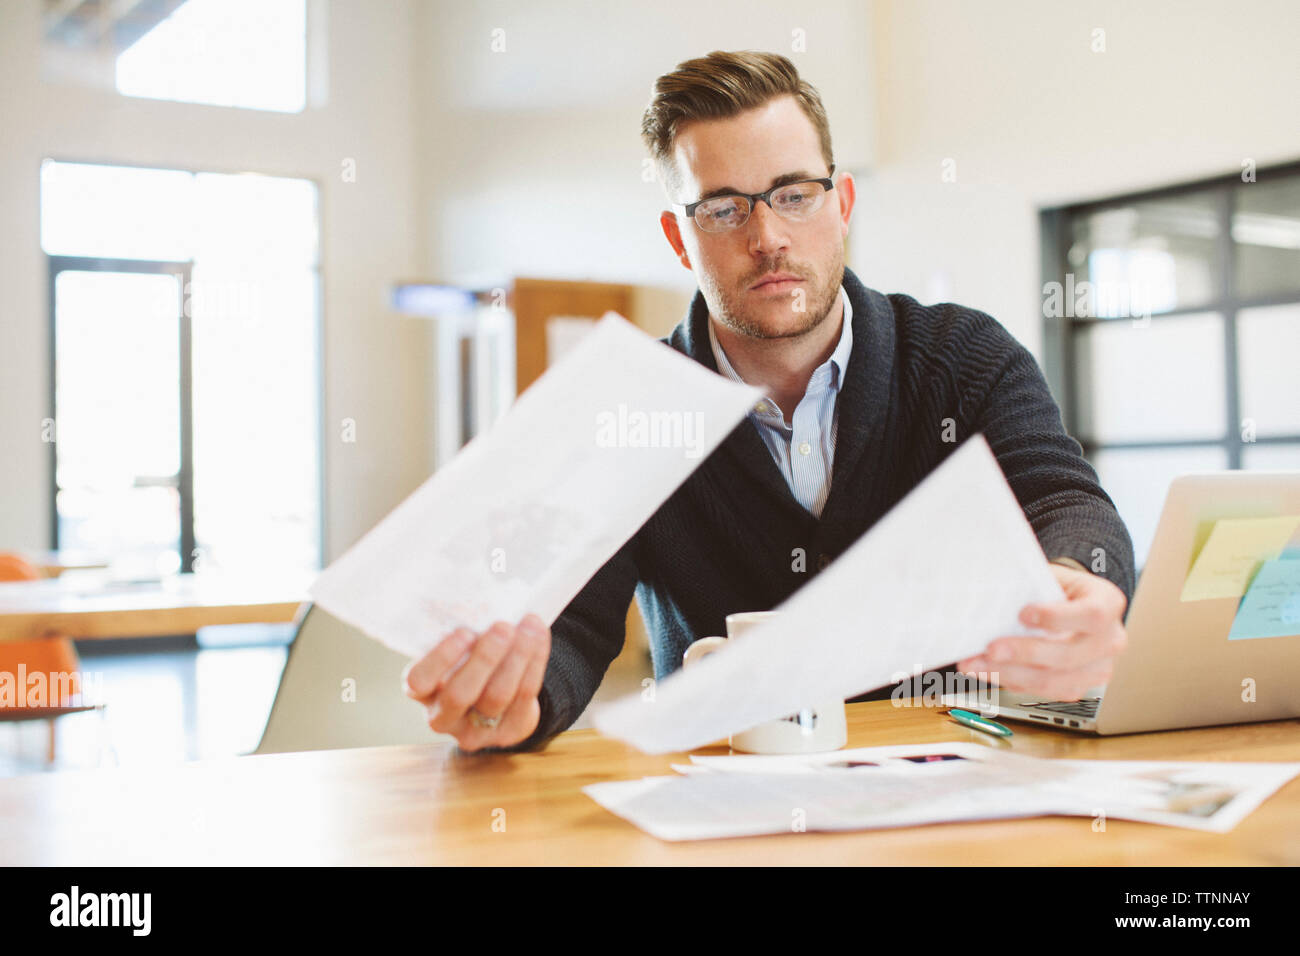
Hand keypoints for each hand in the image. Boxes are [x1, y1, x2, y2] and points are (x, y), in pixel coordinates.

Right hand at [402, 614, 549, 752]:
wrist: (497, 688)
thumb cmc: (468, 656)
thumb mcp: (455, 646)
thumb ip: (461, 631)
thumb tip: (484, 599)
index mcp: (421, 691)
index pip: (418, 681)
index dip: (440, 658)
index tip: (464, 631)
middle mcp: (443, 716)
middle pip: (460, 694)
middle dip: (485, 657)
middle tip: (503, 626)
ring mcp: (476, 730)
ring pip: (497, 696)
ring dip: (517, 657)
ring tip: (528, 627)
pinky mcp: (509, 732)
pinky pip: (524, 697)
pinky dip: (535, 662)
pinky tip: (538, 637)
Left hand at [956, 564, 1127, 700]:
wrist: (1071, 604)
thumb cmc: (1059, 588)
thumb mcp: (1051, 575)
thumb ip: (1030, 583)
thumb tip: (992, 591)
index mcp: (1107, 603)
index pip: (1092, 615)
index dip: (1057, 618)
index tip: (1023, 614)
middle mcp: (1110, 639)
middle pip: (1070, 655)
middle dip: (1025, 653)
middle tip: (991, 648)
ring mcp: (1097, 668)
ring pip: (1055, 681)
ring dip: (1010, 674)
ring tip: (978, 664)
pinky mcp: (1079, 685)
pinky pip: (1045, 692)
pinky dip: (1012, 682)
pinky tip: (990, 671)